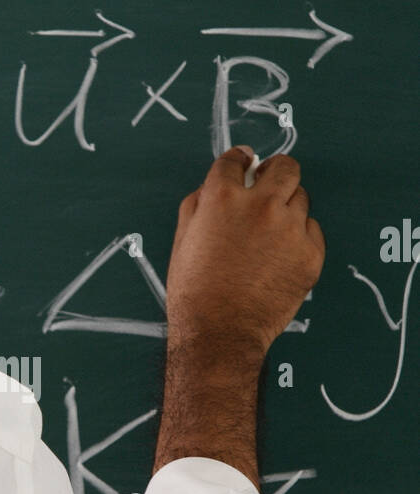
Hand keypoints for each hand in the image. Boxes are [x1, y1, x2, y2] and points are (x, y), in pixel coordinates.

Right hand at [165, 146, 325, 357]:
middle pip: (284, 166)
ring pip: (300, 198)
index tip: (243, 162)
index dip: (238, 160)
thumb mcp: (182, 240)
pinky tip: (281, 255)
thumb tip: (212, 186)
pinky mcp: (310, 253)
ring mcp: (290, 229)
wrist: (220, 333)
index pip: (235, 160)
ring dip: (286, 207)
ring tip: (271, 232)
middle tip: (269, 181)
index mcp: (222, 199)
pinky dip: (299, 236)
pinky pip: (312, 230)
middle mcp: (260, 206)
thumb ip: (197, 204)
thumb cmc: (195, 292)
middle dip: (275, 170)